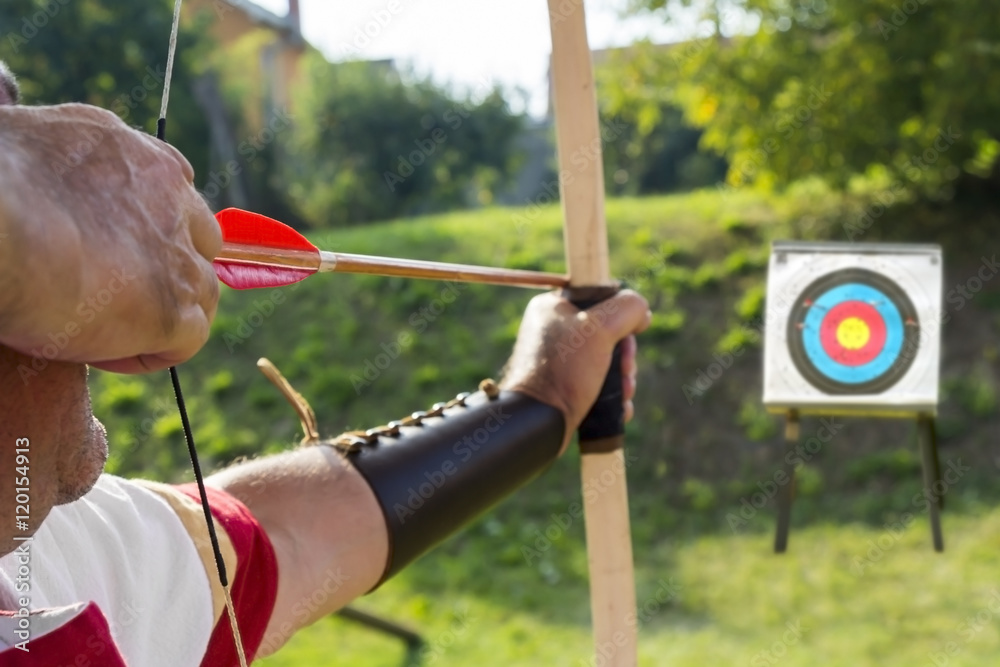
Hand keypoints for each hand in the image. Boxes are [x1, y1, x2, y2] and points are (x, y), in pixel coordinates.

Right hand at [0, 103, 220, 372]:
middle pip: (199, 239)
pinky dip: (151, 352)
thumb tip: (34, 182)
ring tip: (100, 329)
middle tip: (115, 293)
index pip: (171, 186)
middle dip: (170, 267)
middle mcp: (168, 195)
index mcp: (132, 152)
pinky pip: (187, 340)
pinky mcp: (172, 310)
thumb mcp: (19, 147)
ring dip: (161, 314)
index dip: (149, 224)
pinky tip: (100, 353)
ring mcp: (177, 253)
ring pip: (199, 291)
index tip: (111, 246)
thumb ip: (50, 166)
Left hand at [501, 289, 650, 451]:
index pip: (600, 299)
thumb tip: (642, 311)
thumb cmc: (563, 372)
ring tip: (624, 393)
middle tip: (626, 372)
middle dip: (625, 356)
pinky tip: (620, 407)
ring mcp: (558, 360)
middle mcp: (553, 330)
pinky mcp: (564, 386)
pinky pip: (597, 383)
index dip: (621, 318)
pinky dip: (612, 395)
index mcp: (553, 308)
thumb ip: (627, 309)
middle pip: (608, 333)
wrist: (538, 422)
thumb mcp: (599, 329)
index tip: (628, 337)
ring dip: (623, 378)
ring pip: (607, 361)